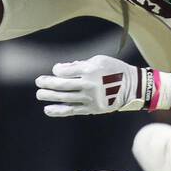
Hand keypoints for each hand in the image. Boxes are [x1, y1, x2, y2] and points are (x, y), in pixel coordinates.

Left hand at [35, 55, 157, 116]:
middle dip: (47, 83)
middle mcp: (89, 84)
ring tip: (39, 94)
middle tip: (38, 82)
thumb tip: (60, 69)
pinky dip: (58, 110)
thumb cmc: (114, 70)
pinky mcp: (92, 109)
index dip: (57, 71)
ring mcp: (90, 98)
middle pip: (62, 85)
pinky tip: (48, 109)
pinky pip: (72, 110)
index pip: (66, 71)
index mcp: (90, 69)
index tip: (55, 71)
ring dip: (49, 96)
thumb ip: (79, 64)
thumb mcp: (99, 60)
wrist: (132, 87)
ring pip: (65, 98)